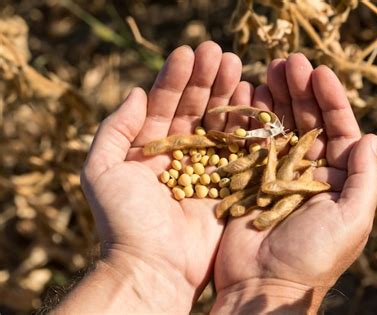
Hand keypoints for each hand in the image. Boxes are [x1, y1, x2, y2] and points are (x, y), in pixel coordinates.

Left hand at [56, 41, 243, 313]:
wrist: (153, 267)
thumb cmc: (123, 220)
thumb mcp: (101, 170)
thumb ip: (114, 129)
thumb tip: (135, 92)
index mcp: (149, 149)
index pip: (165, 106)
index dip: (175, 79)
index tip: (187, 52)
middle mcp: (179, 155)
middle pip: (195, 110)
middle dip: (205, 80)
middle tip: (217, 51)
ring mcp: (207, 169)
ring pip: (218, 124)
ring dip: (226, 94)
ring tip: (234, 65)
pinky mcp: (229, 185)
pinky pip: (239, 149)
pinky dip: (244, 125)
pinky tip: (251, 98)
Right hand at [212, 54, 376, 313]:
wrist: (264, 285)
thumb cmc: (313, 257)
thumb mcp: (352, 219)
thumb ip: (365, 178)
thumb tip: (371, 137)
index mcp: (337, 180)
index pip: (338, 130)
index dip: (332, 100)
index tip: (320, 72)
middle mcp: (307, 172)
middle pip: (307, 122)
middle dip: (300, 91)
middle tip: (290, 61)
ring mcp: (276, 173)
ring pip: (279, 127)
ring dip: (276, 98)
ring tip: (269, 69)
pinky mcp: (249, 178)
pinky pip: (251, 142)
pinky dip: (250, 119)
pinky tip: (249, 95)